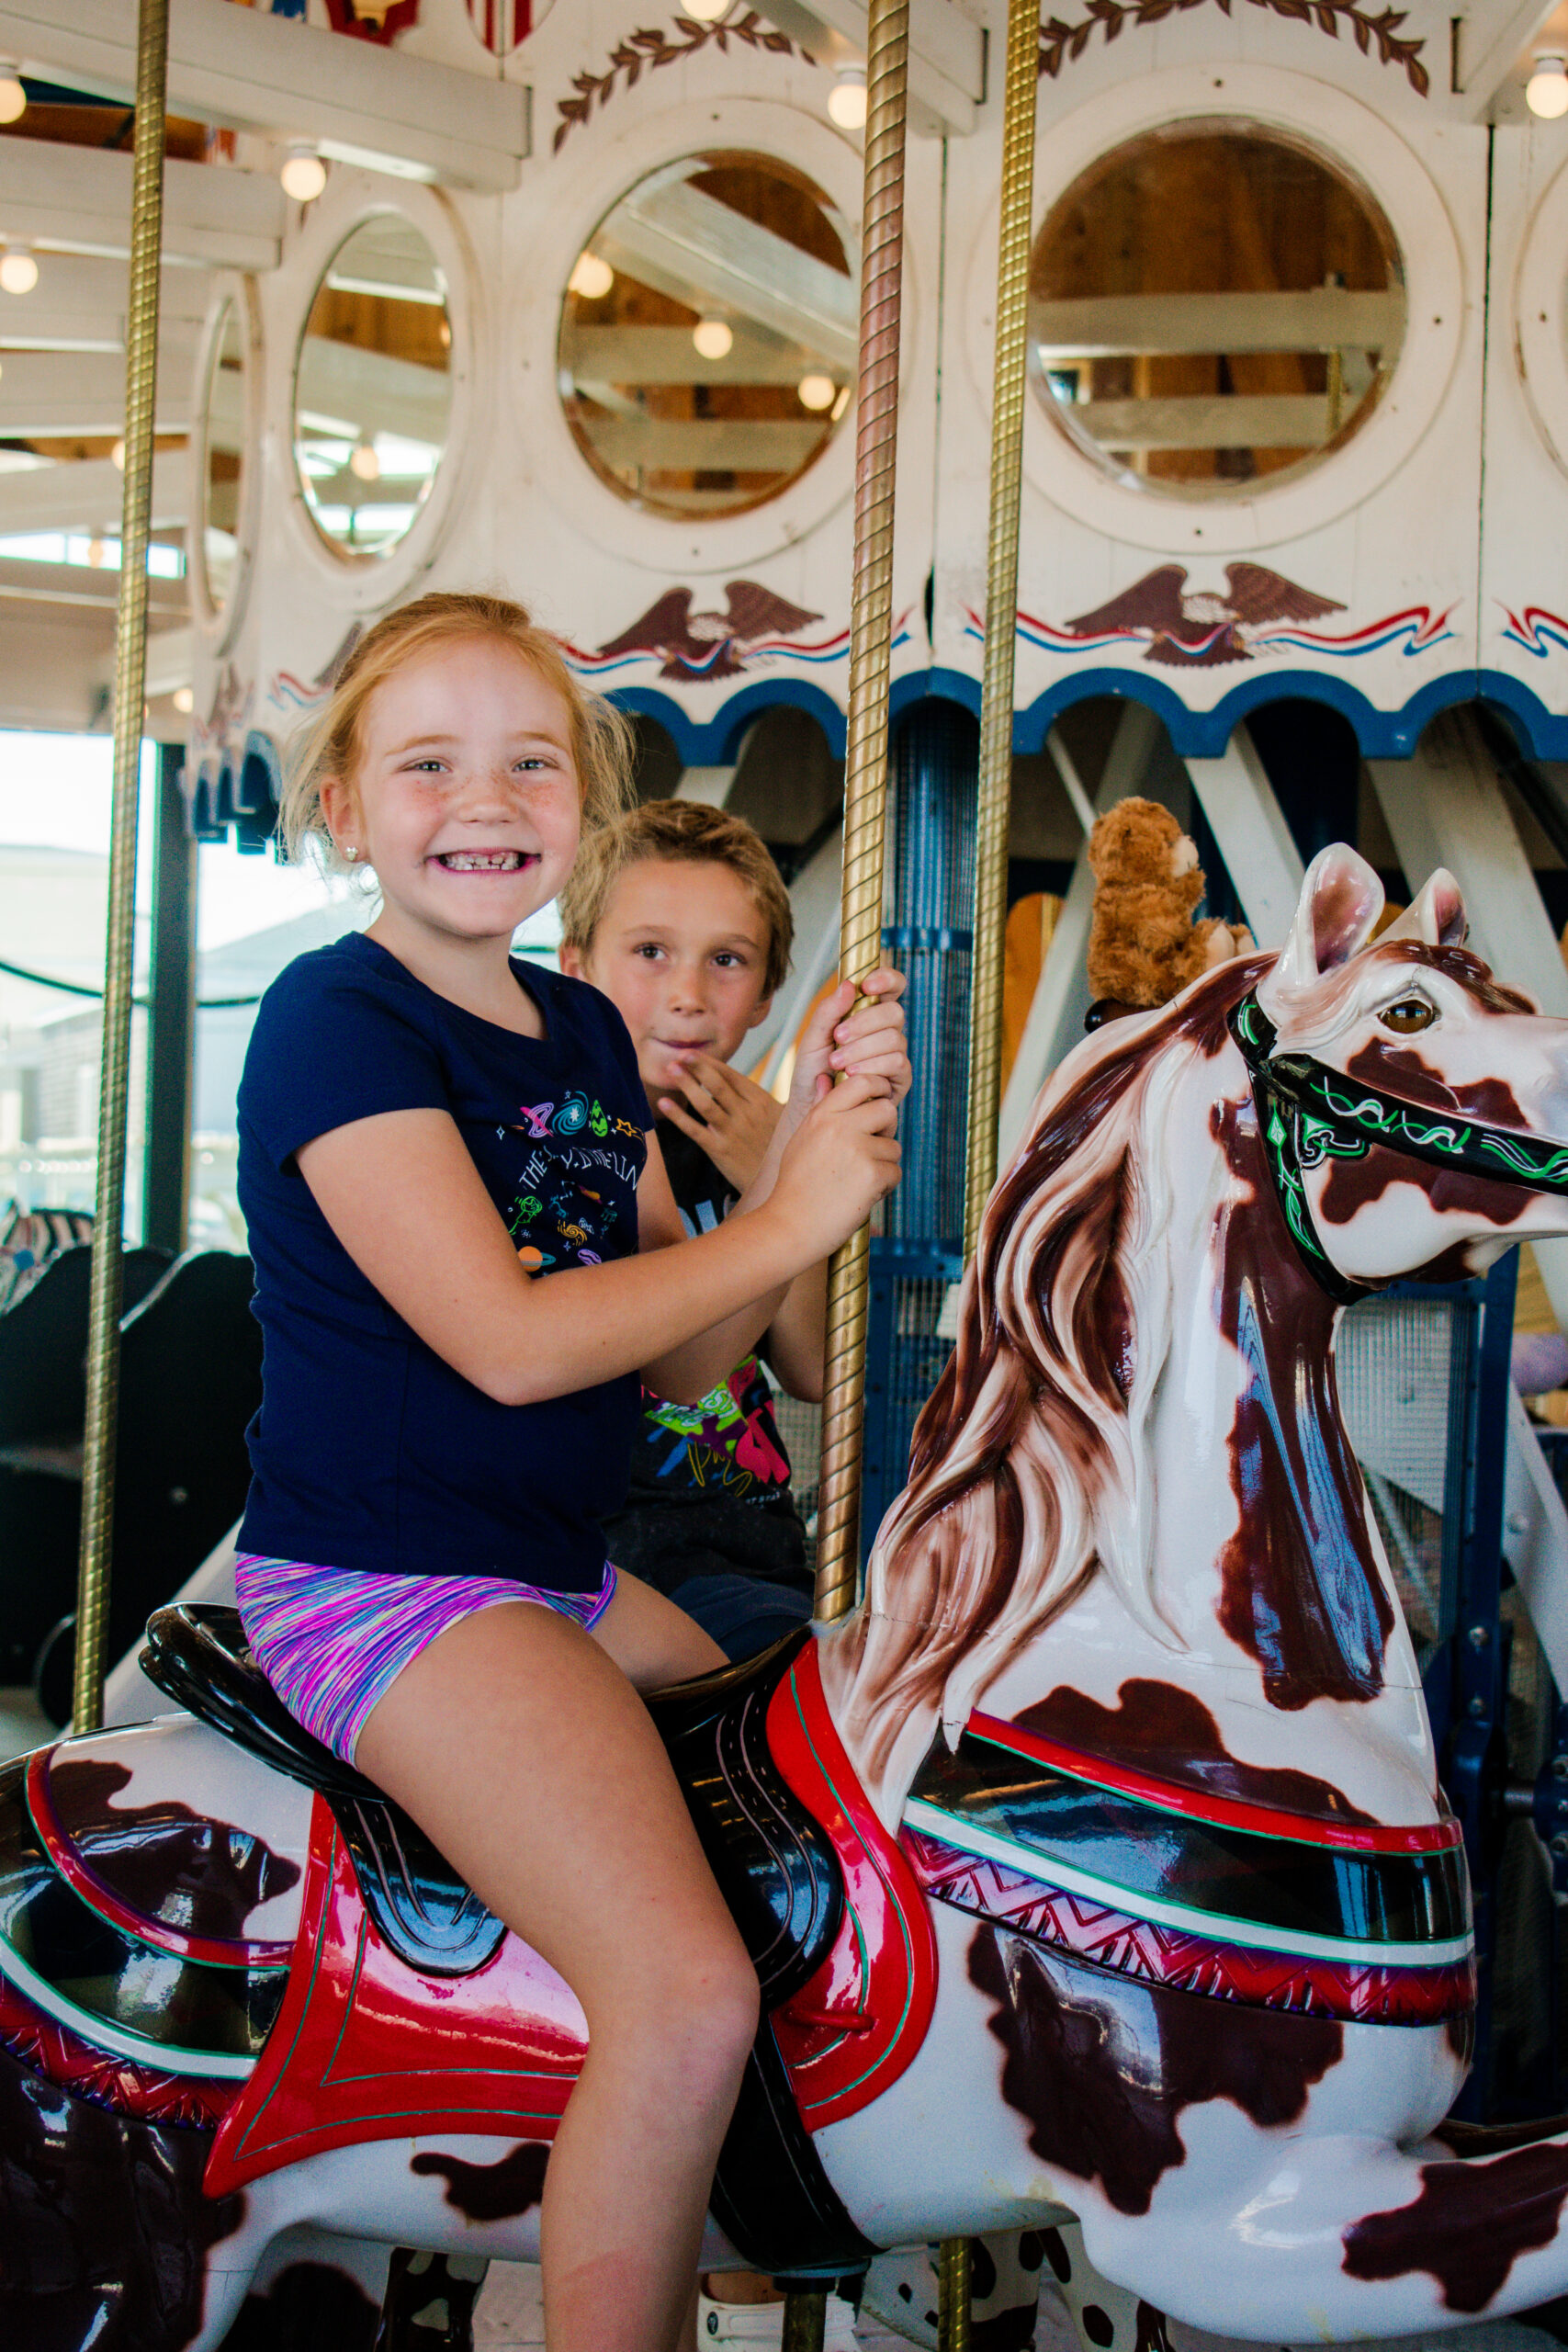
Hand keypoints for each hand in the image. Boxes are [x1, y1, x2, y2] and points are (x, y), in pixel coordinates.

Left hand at [657, 1054, 781, 1191]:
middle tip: (679, 1054)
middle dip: (697, 1066)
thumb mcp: (783, 1119)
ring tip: (671, 1069)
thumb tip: (759, 1082)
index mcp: (761, 1101)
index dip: (709, 1062)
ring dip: (686, 1084)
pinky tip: (664, 1103)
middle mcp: (746, 1113)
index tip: (692, 1053)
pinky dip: (678, 1116)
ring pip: (705, 1103)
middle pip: (717, 1084)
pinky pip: (695, 1130)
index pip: (731, 1075)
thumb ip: (764, 1100)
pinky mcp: (720, 1150)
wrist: (778, 1181)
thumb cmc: (778, 1147)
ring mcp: (732, 1131)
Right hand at [766, 1072, 899, 1266]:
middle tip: (871, 1150)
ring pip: (894, 1146)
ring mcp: (857, 1150)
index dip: (877, 1089)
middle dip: (886, 1130)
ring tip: (857, 1181)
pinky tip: (860, 1196)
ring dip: (883, 1165)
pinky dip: (883, 1187)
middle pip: (887, 1109)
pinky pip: (894, 1172)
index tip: (876, 1104)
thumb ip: (821, 1110)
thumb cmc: (794, 1186)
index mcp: (821, 1115)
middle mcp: (839, 1127)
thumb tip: (826, 1078)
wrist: (789, 1227)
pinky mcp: (871, 1174)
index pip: (862, 1082)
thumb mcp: (801, 1139)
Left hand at [788, 968, 910, 1121]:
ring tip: (837, 1064)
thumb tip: (848, 985)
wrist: (811, 1108)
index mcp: (868, 1012)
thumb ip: (828, 1011)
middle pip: (894, 1011)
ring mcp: (895, 1053)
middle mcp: (886, 1030)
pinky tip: (851, 1076)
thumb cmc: (813, 1071)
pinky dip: (872, 1067)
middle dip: (864, 1023)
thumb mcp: (812, 1038)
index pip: (892, 985)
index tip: (866, 986)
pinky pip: (897, 1063)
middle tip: (838, 1038)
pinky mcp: (900, 1078)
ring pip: (894, 1038)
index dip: (886, 978)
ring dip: (862, 1049)